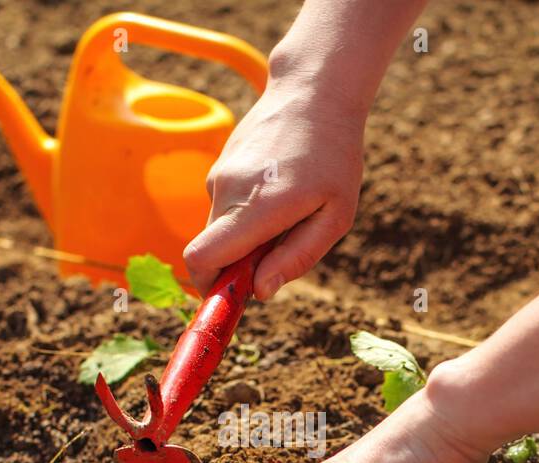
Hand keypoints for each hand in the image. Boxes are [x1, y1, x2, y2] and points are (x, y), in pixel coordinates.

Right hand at [185, 73, 365, 299]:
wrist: (315, 91)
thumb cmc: (334, 157)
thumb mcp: (336, 217)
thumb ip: (297, 258)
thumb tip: (260, 292)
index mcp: (257, 207)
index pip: (202, 259)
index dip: (210, 286)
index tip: (233, 295)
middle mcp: (228, 190)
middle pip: (212, 250)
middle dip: (238, 263)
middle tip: (281, 246)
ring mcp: (220, 174)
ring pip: (220, 227)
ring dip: (246, 234)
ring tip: (288, 208)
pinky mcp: (219, 165)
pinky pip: (225, 205)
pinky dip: (246, 211)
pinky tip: (278, 186)